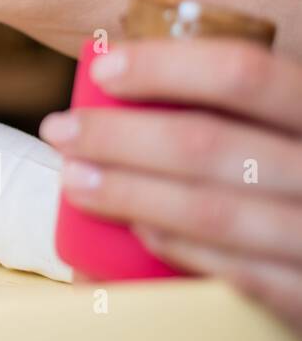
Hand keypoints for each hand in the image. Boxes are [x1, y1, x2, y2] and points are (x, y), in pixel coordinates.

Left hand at [40, 38, 301, 334]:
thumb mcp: (284, 127)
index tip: (105, 69)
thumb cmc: (295, 169)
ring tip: (75, 180)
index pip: (244, 74)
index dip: (167, 67)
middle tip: (61, 131)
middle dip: (118, 136)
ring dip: (128, 193)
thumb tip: (125, 73)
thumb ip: (235, 106)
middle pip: (207, 144)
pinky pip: (234, 273)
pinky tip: (135, 229)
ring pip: (210, 211)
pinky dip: (176, 246)